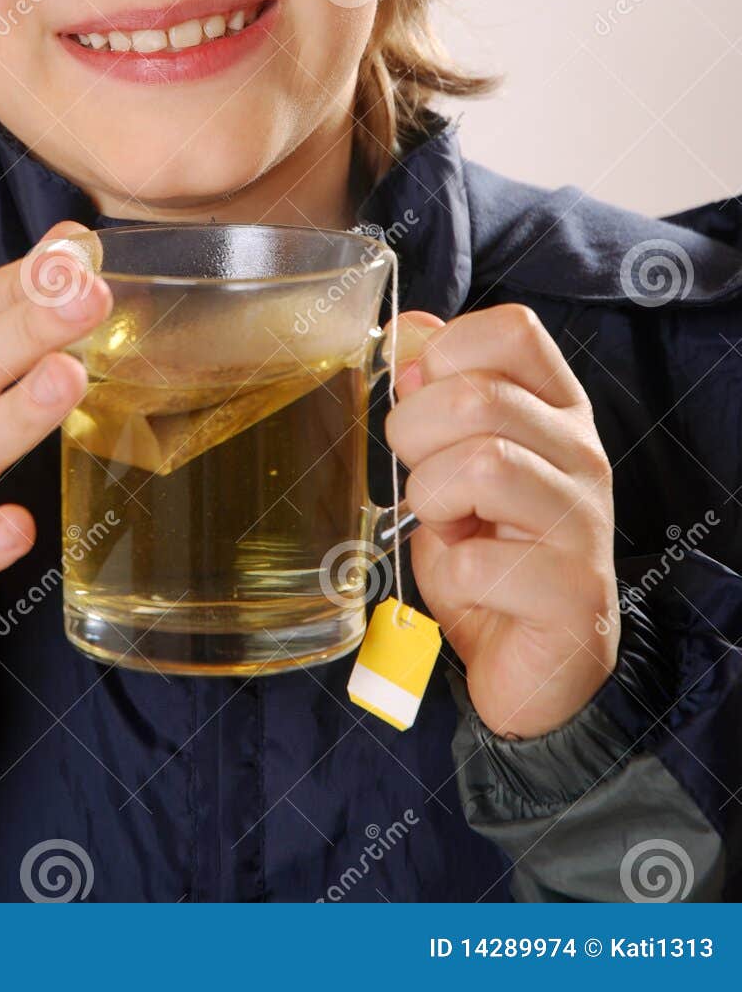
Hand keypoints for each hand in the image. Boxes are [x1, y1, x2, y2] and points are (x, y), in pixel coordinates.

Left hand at [383, 305, 618, 737]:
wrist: (527, 662)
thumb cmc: (485, 551)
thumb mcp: (446, 458)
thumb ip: (431, 391)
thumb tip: (407, 332)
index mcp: (553, 406)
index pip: (511, 329)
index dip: (445, 356)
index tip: (428, 405)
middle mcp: (581, 452)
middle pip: (477, 396)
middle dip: (416, 439)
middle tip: (425, 483)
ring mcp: (584, 520)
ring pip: (483, 465)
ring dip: (434, 503)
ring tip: (447, 529)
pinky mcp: (575, 592)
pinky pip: (479, 561)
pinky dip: (451, 575)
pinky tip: (470, 584)